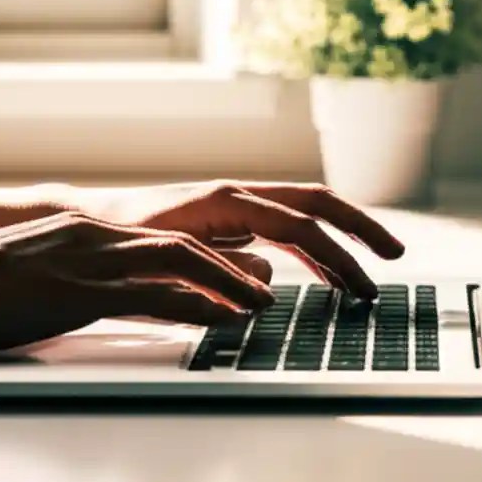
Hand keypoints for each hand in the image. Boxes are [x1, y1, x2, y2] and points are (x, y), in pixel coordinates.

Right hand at [0, 211, 275, 357]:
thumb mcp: (31, 279)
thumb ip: (72, 285)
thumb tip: (97, 305)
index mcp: (84, 232)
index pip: (164, 239)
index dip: (210, 258)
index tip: (242, 277)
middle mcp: (94, 236)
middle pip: (186, 244)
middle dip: (234, 268)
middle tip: (267, 292)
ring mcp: (87, 260)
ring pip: (180, 261)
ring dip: (228, 284)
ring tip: (260, 307)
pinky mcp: (77, 290)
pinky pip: (152, 293)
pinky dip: (196, 304)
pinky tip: (223, 319)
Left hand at [81, 182, 405, 298]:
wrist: (87, 226)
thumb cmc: (121, 243)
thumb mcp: (167, 262)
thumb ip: (219, 272)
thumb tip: (267, 284)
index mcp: (228, 201)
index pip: (301, 224)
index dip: (340, 252)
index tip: (367, 280)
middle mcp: (238, 198)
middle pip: (317, 204)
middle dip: (359, 228)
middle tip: (394, 256)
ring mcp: (236, 209)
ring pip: (304, 219)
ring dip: (338, 246)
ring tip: (365, 282)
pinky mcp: (230, 224)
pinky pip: (283, 235)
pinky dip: (310, 254)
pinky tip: (326, 279)